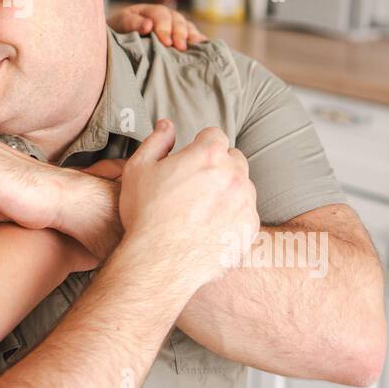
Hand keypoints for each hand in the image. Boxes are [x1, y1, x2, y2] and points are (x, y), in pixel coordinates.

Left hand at [108, 3, 206, 51]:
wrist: (115, 40)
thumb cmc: (116, 33)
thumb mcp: (119, 26)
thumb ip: (132, 24)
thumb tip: (148, 25)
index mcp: (146, 10)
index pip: (160, 15)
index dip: (164, 28)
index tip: (166, 42)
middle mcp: (162, 15)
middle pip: (176, 19)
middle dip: (179, 32)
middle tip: (180, 47)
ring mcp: (171, 24)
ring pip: (186, 25)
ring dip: (191, 35)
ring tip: (194, 45)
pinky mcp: (178, 35)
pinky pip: (191, 34)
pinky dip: (198, 39)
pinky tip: (204, 46)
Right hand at [117, 120, 258, 290]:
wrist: (158, 262)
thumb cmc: (145, 214)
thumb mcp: (138, 169)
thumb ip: (156, 141)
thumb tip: (167, 125)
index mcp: (209, 155)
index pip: (215, 135)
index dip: (199, 145)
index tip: (189, 160)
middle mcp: (234, 175)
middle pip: (233, 159)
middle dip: (217, 166)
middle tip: (194, 186)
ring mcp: (246, 203)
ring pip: (243, 187)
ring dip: (228, 191)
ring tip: (201, 209)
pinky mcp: (249, 229)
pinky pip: (247, 214)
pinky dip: (233, 217)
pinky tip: (210, 227)